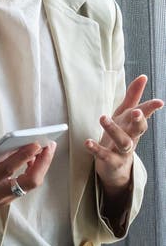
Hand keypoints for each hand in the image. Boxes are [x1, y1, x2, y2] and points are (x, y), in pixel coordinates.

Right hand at [0, 142, 55, 226]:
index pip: (8, 168)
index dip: (24, 155)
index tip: (36, 143)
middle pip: (28, 182)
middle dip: (42, 164)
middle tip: (48, 146)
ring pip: (28, 187)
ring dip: (39, 169)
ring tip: (42, 150)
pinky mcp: (1, 202)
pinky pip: (22, 189)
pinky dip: (30, 174)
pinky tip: (29, 162)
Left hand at [85, 74, 162, 195]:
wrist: (116, 168)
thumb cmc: (121, 135)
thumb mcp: (125, 115)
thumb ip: (133, 96)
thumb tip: (143, 76)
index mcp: (133, 125)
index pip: (144, 115)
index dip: (151, 108)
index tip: (159, 102)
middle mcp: (131, 137)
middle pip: (138, 130)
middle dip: (138, 121)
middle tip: (136, 112)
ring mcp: (123, 151)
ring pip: (123, 142)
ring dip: (113, 130)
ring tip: (103, 117)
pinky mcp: (112, 162)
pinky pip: (105, 156)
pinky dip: (96, 149)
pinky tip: (88, 142)